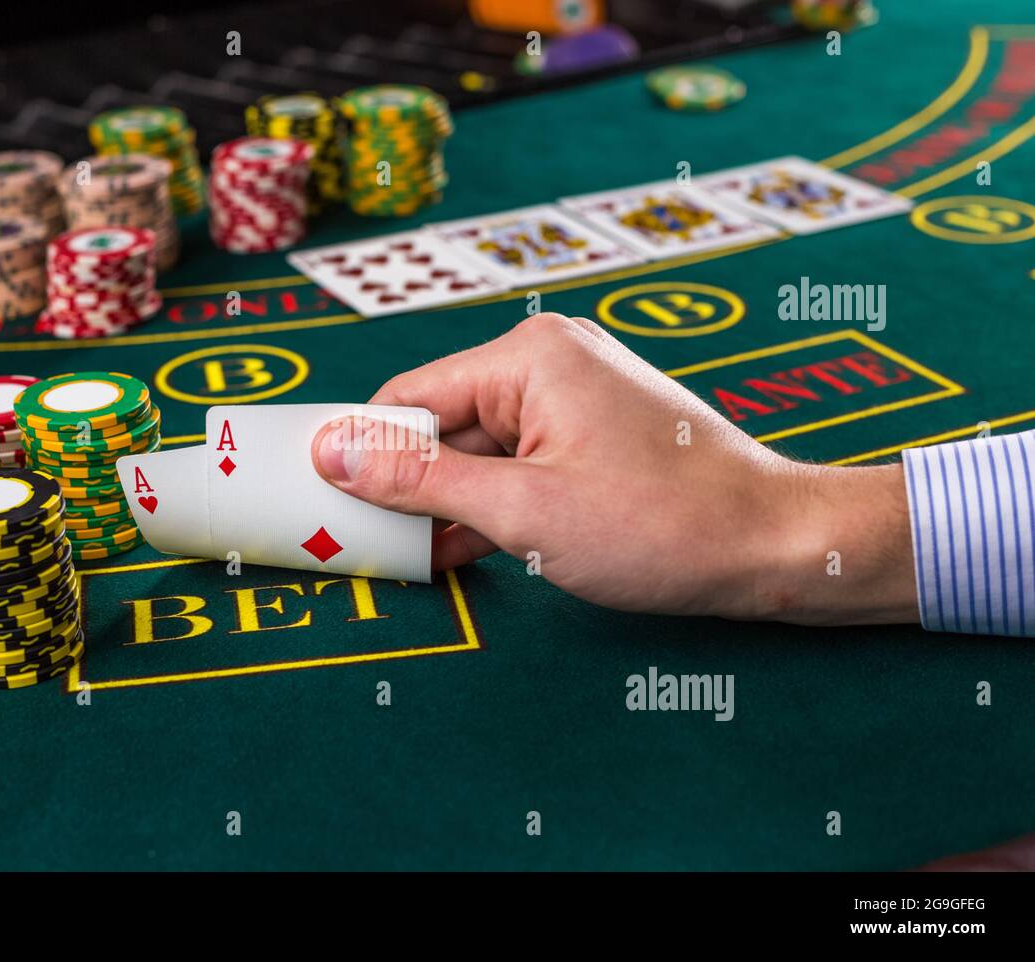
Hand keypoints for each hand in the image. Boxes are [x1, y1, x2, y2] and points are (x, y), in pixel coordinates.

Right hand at [312, 313, 917, 625]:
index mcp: (528, 358)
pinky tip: (462, 551)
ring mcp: (576, 397)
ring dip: (449, 504)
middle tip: (366, 546)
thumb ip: (420, 481)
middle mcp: (549, 361)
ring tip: (411, 559)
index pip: (410, 399)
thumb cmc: (661, 524)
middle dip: (408, 486)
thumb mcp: (521, 511)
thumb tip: (336, 452)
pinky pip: (519, 462)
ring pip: (480, 450)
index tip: (327, 505)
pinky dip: (492, 504)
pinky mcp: (594, 434)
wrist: (776, 546)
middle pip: (442, 423)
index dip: (364, 455)